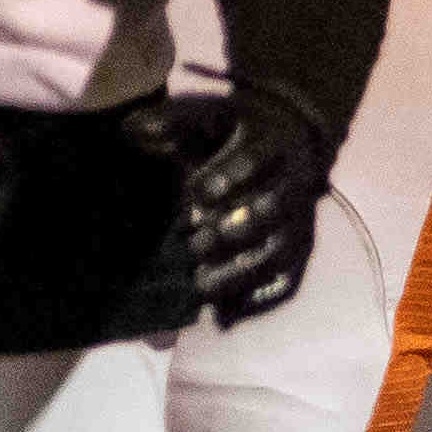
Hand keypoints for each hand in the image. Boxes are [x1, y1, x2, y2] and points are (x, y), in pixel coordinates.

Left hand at [167, 80, 332, 326]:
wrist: (286, 139)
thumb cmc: (229, 129)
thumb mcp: (202, 114)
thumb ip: (168, 121)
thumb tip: (132, 131)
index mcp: (268, 142)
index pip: (255, 158)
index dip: (229, 176)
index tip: (198, 193)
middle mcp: (292, 183)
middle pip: (274, 209)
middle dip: (236, 229)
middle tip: (196, 243)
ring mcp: (299, 220)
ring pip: (282, 252)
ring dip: (243, 273)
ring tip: (201, 287)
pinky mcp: (298, 247)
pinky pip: (288, 280)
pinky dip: (259, 300)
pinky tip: (225, 317)